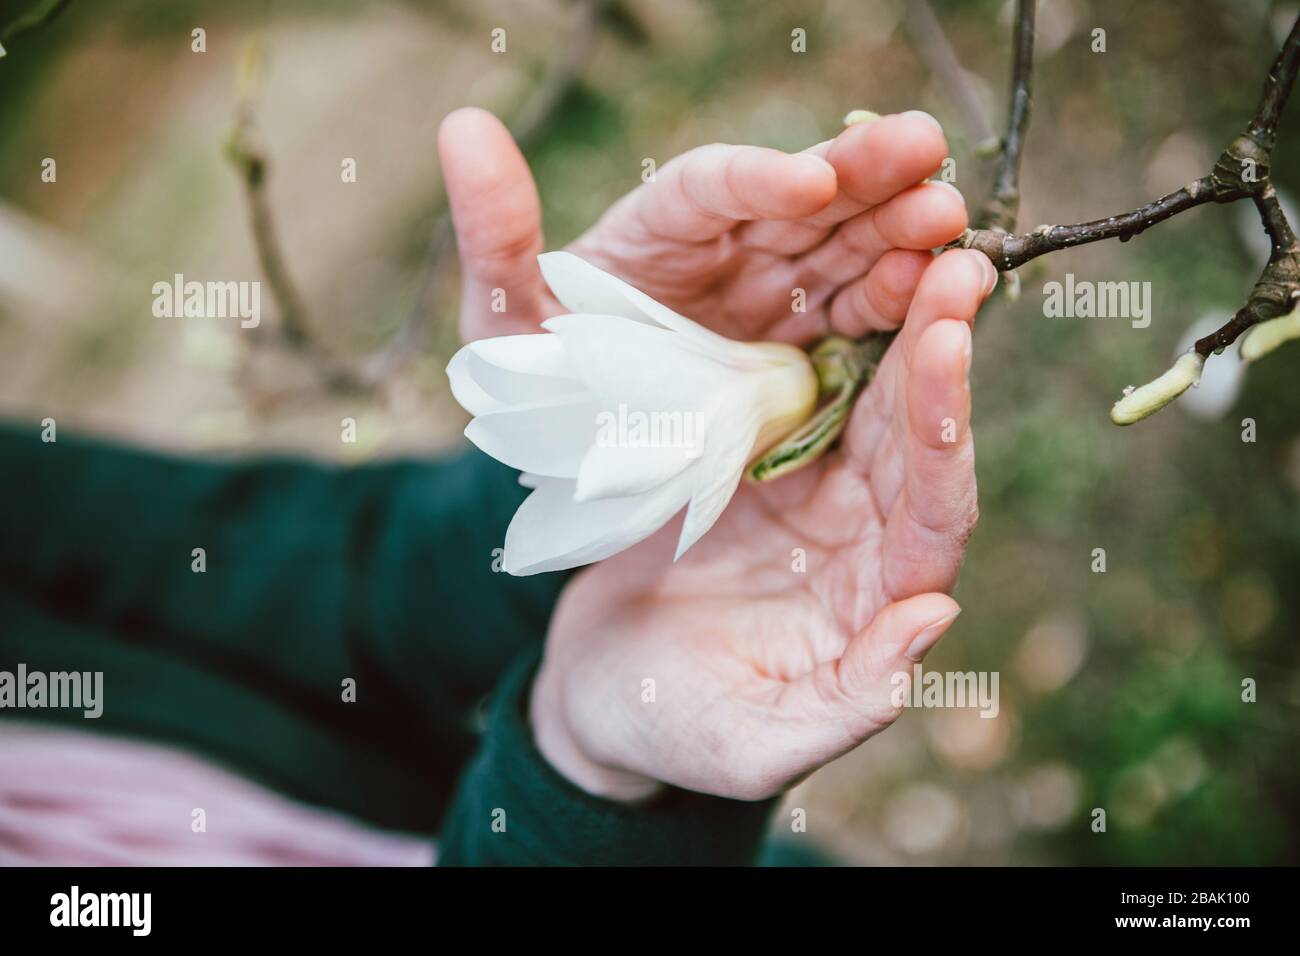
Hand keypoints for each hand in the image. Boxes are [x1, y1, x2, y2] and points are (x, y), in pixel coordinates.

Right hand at [437, 105, 991, 801]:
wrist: (602, 691)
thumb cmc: (673, 730)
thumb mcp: (753, 739)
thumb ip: (848, 701)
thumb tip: (931, 620)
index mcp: (877, 599)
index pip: (933, 511)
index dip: (943, 431)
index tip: (945, 343)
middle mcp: (864, 533)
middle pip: (913, 432)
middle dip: (933, 343)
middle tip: (948, 255)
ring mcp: (814, 488)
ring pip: (865, 392)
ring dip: (885, 317)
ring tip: (903, 234)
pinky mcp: (760, 455)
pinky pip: (799, 379)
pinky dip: (814, 325)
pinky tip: (819, 265)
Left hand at [438, 107, 967, 346]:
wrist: (578, 470)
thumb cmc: (538, 391)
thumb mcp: (505, 326)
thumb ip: (495, 237)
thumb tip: (462, 127)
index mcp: (654, 233)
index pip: (705, 190)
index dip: (753, 177)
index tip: (804, 179)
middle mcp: (722, 252)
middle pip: (795, 203)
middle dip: (859, 178)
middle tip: (924, 152)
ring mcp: (770, 298)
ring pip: (839, 252)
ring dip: (895, 231)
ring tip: (947, 219)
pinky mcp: (807, 351)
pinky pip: (858, 319)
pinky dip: (899, 303)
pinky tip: (944, 289)